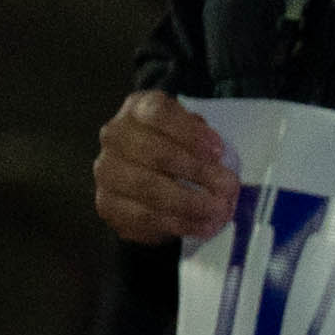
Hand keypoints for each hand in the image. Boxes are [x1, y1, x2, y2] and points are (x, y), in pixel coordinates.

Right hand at [90, 90, 238, 243]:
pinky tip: (201, 226)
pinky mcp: (107, 204)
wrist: (146, 176)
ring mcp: (106, 171)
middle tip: (228, 187)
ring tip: (218, 211)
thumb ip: (202, 138)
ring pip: (147, 188)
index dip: (189, 133)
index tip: (218, 151)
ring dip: (189, 203)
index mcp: (138, 108)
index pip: (158, 113)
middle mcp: (115, 136)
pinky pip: (143, 217)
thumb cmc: (176, 147)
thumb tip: (219, 159)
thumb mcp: (191, 131)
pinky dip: (177, 223)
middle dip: (196, 172)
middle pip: (154, 152)